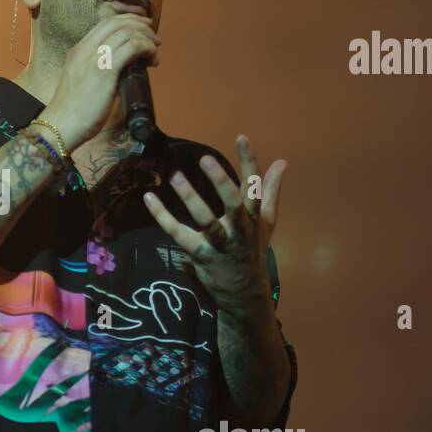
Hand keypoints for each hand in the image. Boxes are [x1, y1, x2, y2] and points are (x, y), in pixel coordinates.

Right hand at [39, 12, 159, 152]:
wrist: (61, 126)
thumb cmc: (73, 112)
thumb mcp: (82, 81)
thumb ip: (97, 70)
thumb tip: (122, 70)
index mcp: (78, 50)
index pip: (106, 24)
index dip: (128, 21)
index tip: (142, 29)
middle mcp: (85, 49)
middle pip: (117, 23)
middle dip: (140, 25)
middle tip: (154, 38)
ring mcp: (94, 58)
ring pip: (127, 32)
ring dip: (146, 38)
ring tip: (155, 51)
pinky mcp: (105, 70)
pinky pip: (132, 47)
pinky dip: (146, 48)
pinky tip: (151, 59)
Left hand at [142, 134, 286, 317]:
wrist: (245, 294)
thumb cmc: (253, 250)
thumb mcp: (265, 221)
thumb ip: (270, 190)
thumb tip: (281, 162)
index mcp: (255, 218)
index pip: (254, 187)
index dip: (249, 162)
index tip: (241, 138)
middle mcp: (240, 231)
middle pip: (234, 205)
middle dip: (221, 182)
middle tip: (205, 159)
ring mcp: (220, 245)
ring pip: (206, 222)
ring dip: (191, 199)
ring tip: (176, 177)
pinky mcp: (201, 256)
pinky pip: (179, 235)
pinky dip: (163, 217)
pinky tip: (149, 199)